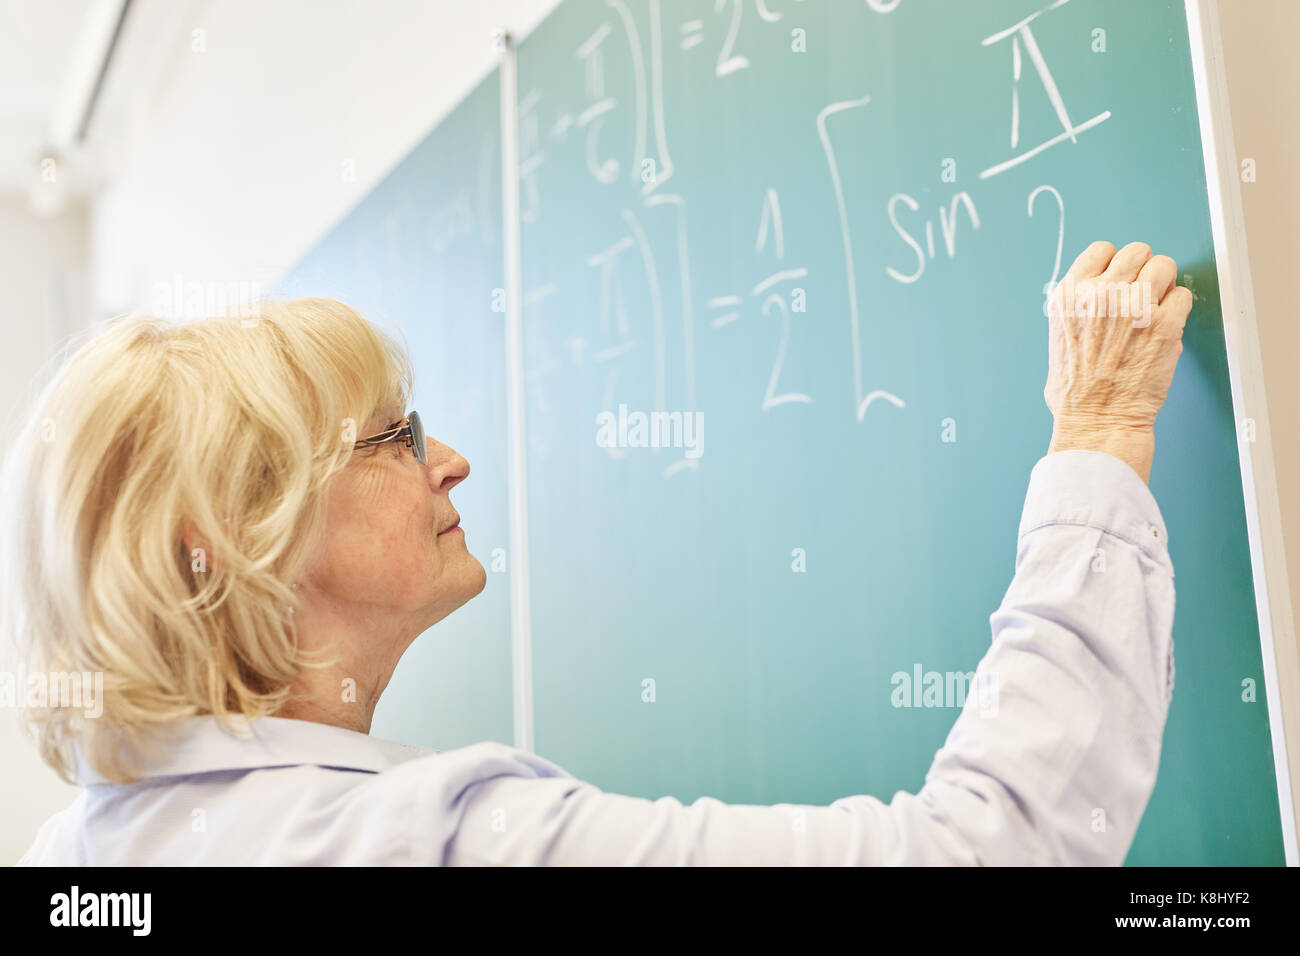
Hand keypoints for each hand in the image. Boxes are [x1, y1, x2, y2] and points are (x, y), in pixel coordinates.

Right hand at [1043, 241, 1193, 482]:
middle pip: (1137, 251)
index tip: (1120, 281)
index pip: (1101, 250)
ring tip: (1157, 309)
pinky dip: (1178, 309)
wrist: (1096, 422)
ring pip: (1164, 265)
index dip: (1114, 265)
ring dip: (1163, 285)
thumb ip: (1078, 311)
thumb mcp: (1058, 339)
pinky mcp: (1166, 324)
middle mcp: (1102, 294)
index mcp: (1070, 296)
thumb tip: (1094, 300)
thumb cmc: (1075, 393)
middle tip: (1143, 295)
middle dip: (1142, 270)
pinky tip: (1166, 328)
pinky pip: (1182, 295)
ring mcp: (1135, 306)